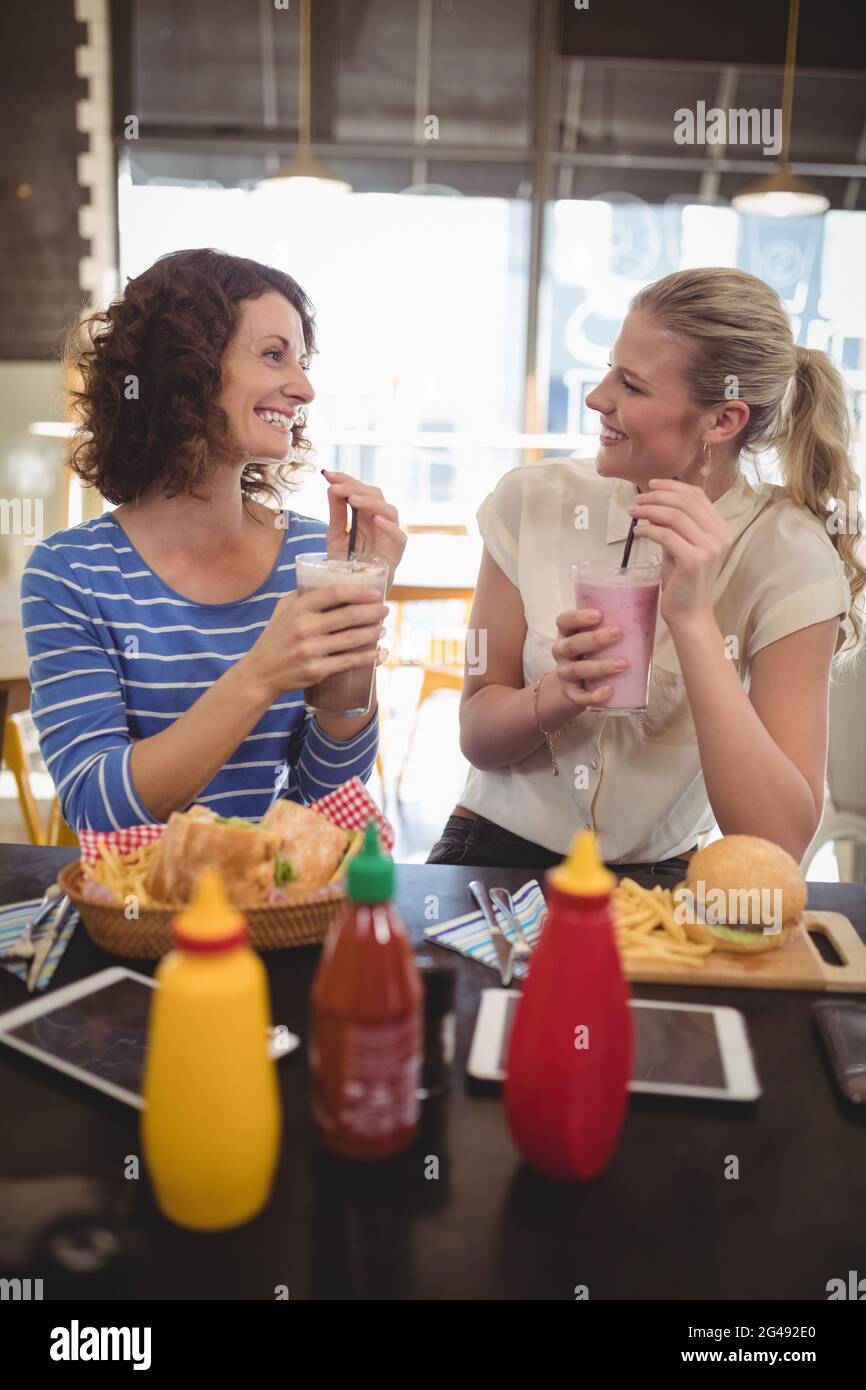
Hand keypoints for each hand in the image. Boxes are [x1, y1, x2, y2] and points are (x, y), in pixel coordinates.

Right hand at [244, 583, 387, 702]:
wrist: (261, 672)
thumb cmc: (276, 637)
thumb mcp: (283, 609)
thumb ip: (304, 594)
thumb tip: (334, 580)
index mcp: (298, 608)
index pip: (335, 592)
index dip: (359, 591)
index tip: (375, 593)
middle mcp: (304, 627)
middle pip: (349, 615)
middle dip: (373, 612)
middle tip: (385, 610)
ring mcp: (310, 650)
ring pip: (352, 639)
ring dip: (373, 633)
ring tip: (382, 628)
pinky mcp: (316, 670)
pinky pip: (347, 661)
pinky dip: (365, 657)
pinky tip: (376, 652)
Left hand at [321, 470, 406, 592]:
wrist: (351, 594)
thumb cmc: (345, 566)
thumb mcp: (335, 537)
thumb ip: (336, 514)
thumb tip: (331, 487)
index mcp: (364, 515)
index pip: (359, 490)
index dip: (345, 480)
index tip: (328, 474)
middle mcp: (379, 521)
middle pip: (375, 494)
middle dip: (355, 487)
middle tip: (336, 486)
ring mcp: (389, 535)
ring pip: (389, 510)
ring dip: (371, 503)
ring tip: (353, 500)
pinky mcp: (396, 552)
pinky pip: (399, 536)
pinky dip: (389, 527)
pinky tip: (375, 520)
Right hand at [551, 607, 628, 707]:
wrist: (576, 684)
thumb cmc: (592, 652)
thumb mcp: (595, 636)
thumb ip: (612, 624)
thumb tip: (651, 607)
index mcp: (567, 633)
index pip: (564, 621)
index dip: (578, 617)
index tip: (599, 614)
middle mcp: (561, 652)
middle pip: (572, 644)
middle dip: (595, 639)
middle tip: (618, 633)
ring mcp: (564, 673)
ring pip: (577, 670)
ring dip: (600, 666)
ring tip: (624, 664)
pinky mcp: (570, 693)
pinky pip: (579, 696)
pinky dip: (593, 695)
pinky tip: (609, 690)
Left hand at [628, 477, 731, 626]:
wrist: (690, 615)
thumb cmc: (683, 582)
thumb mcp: (682, 547)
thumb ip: (675, 527)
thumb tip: (655, 505)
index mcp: (720, 530)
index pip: (697, 496)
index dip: (673, 486)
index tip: (651, 485)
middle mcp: (719, 536)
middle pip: (685, 502)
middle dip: (657, 496)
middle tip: (637, 499)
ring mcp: (709, 548)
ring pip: (675, 515)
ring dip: (649, 510)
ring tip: (633, 512)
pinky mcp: (694, 560)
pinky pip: (666, 535)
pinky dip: (648, 529)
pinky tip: (637, 531)